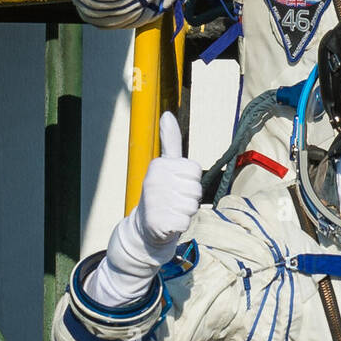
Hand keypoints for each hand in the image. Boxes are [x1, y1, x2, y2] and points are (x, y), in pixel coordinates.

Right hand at [134, 113, 203, 251]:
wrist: (144, 226)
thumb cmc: (161, 192)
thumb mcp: (164, 164)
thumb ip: (170, 140)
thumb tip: (166, 114)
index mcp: (159, 165)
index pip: (194, 170)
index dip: (190, 180)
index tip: (176, 184)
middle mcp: (155, 181)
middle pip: (196, 189)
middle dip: (189, 197)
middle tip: (174, 200)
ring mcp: (156, 203)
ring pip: (192, 206)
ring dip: (185, 212)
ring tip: (171, 211)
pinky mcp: (160, 222)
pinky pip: (186, 222)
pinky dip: (181, 225)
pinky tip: (169, 223)